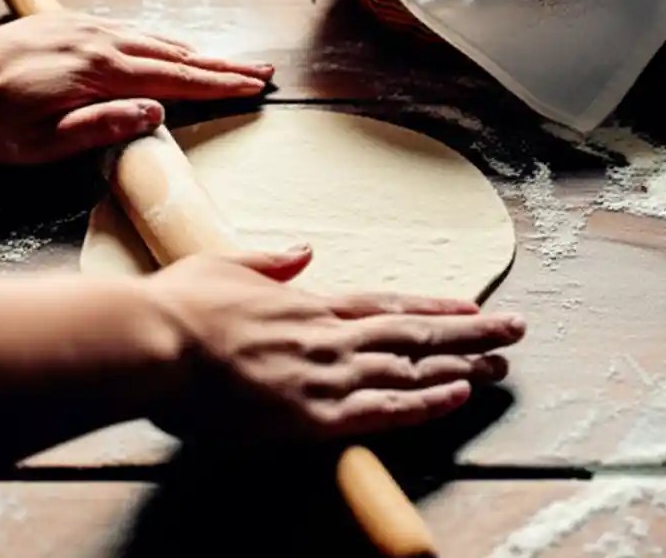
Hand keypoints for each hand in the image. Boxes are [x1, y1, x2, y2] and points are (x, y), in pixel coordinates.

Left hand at [0, 12, 273, 163]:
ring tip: (233, 64)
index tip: (255, 87)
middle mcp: (101, 44)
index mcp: (98, 75)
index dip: (219, 85)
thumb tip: (156, 110)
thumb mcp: (38, 145)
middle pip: (177, 56)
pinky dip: (166, 42)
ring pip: (158, 40)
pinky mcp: (75, 24)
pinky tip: (176, 49)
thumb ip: (98, 128)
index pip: (175, 79)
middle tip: (264, 72)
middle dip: (224, 66)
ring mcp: (88, 29)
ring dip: (199, 53)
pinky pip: (134, 31)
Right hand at [145, 248, 524, 440]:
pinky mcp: (312, 415)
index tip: (472, 307)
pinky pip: (383, 409)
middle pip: (415, 333)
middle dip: (470, 332)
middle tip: (515, 330)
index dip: (434, 308)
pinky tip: (460, 395)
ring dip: (461, 366)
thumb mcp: (226, 266)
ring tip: (503, 364)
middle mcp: (330, 335)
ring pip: (410, 369)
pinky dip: (425, 402)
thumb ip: (272, 262)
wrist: (150, 340)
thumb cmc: (178, 306)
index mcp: (310, 303)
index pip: (388, 304)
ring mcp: (326, 374)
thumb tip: (304, 251)